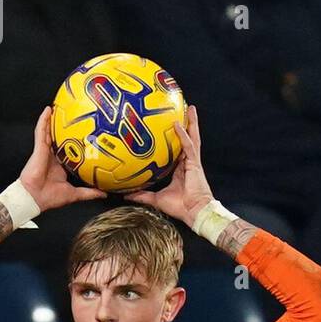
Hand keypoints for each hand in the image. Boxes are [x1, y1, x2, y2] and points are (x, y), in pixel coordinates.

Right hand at [18, 107, 107, 210]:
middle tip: (74, 116)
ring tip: (60, 107)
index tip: (86, 135)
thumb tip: (104, 194)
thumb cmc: (50, 197)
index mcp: (60, 165)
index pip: (69, 150)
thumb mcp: (75, 193)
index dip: (75, 142)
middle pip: (59, 138)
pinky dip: (43, 120)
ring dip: (53, 119)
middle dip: (64, 128)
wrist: (35, 198)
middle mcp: (52, 156)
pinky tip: (47, 110)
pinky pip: (41, 131)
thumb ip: (90, 193)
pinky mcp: (39, 148)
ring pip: (49, 131)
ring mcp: (45, 151)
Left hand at [125, 104, 213, 225]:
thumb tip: (126, 195)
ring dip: (191, 123)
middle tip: (184, 110)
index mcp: (180, 169)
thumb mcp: (156, 199)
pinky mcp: (194, 163)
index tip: (170, 127)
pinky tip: (178, 124)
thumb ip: (142, 195)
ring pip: (192, 137)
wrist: (193, 212)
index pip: (178, 149)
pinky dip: (183, 134)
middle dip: (187, 124)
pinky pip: (188, 145)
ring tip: (190, 108)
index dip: (176, 138)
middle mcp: (187, 162)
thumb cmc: (179, 207)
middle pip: (188, 139)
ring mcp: (192, 161)